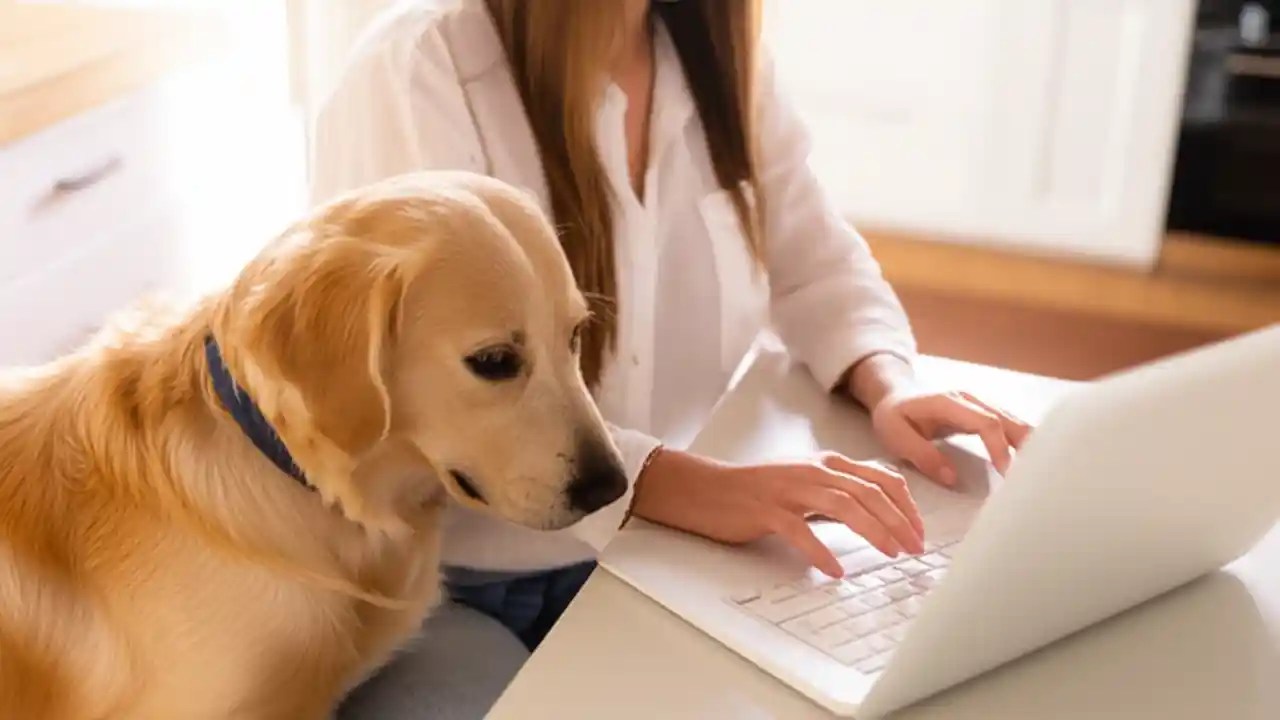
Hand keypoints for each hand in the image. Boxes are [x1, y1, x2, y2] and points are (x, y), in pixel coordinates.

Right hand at [630, 449, 925, 578]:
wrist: (707, 490)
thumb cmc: (757, 491)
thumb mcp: (805, 483)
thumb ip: (838, 490)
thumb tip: (877, 511)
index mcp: (826, 463)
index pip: (879, 478)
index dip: (905, 504)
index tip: (919, 530)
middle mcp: (812, 470)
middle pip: (868, 491)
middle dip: (898, 520)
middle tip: (915, 548)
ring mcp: (789, 489)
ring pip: (843, 505)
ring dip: (872, 530)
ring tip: (890, 553)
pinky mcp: (767, 510)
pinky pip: (801, 530)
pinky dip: (821, 551)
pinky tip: (835, 570)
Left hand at [846, 353, 1032, 485]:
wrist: (893, 394)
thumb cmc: (893, 416)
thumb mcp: (896, 437)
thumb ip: (922, 455)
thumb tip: (952, 478)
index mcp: (949, 401)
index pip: (986, 423)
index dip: (1000, 448)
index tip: (1007, 475)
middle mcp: (970, 398)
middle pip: (1008, 419)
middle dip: (1026, 446)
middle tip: (1037, 476)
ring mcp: (979, 403)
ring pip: (1013, 421)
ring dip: (1029, 444)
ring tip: (1043, 472)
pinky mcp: (983, 412)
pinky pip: (1008, 425)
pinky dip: (1022, 442)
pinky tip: (1032, 461)